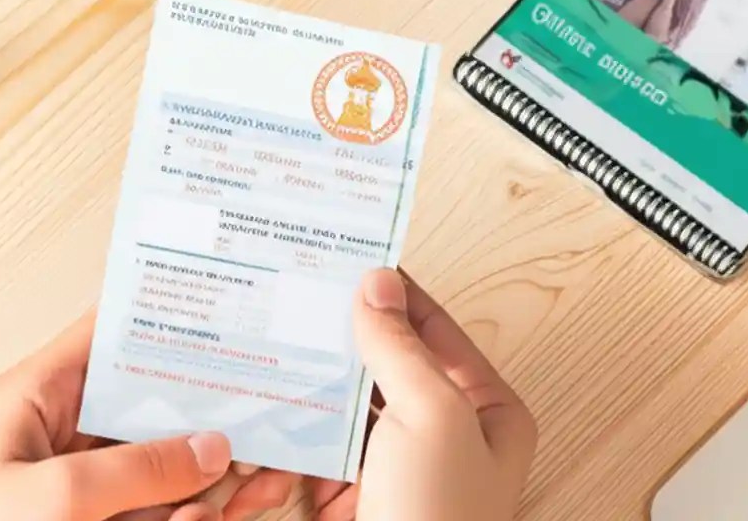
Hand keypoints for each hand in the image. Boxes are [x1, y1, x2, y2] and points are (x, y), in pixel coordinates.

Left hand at [0, 312, 264, 520]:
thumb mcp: (56, 496)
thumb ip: (138, 468)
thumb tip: (210, 449)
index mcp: (38, 395)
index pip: (108, 332)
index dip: (163, 318)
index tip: (224, 317)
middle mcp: (65, 429)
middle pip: (151, 401)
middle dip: (205, 418)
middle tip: (255, 431)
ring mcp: (82, 478)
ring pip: (163, 459)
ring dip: (204, 477)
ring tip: (238, 495)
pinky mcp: (96, 518)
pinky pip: (155, 503)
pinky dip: (186, 512)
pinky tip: (201, 520)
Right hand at [223, 269, 537, 520]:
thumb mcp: (429, 418)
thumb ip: (400, 347)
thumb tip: (378, 285)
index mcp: (483, 407)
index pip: (432, 326)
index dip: (391, 289)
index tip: (347, 255)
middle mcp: (444, 431)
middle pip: (382, 362)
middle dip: (335, 341)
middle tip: (294, 300)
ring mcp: (400, 464)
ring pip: (344, 404)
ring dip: (306, 390)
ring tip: (268, 357)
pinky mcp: (361, 493)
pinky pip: (320, 449)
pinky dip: (291, 441)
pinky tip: (264, 427)